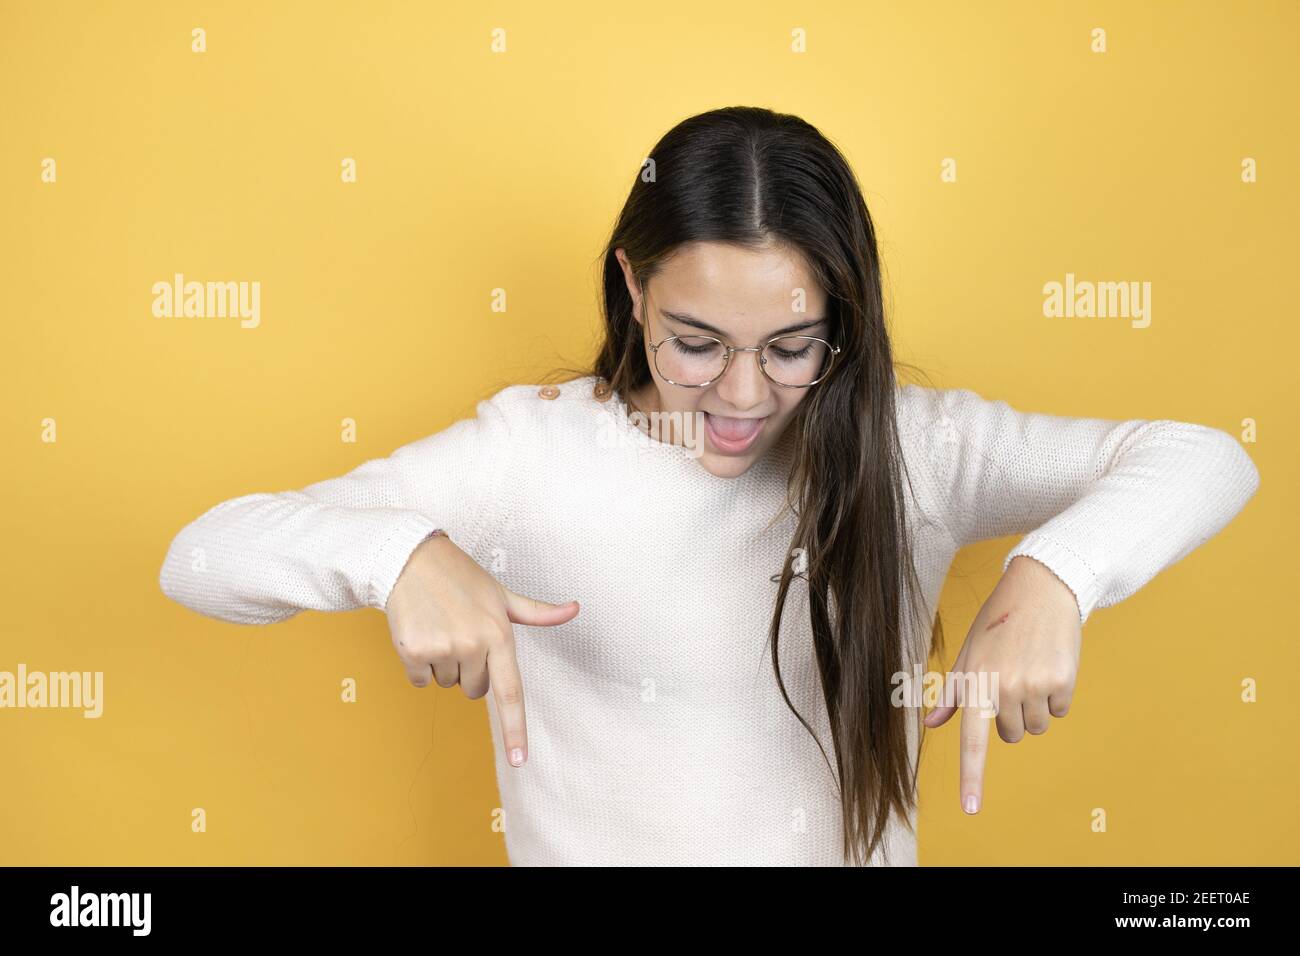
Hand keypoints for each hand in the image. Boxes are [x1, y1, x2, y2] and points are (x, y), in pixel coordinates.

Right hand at [384, 532, 579, 767]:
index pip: (510, 692)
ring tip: (441, 628)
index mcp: (500, 635)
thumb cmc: (463, 579)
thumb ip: (537, 612)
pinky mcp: (413, 651)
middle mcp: (473, 645)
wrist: (411, 560)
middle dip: (470, 670)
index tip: (520, 761)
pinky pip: (420, 681)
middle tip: (461, 633)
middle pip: (474, 690)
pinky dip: (419, 666)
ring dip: (443, 665)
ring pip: (447, 685)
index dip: (515, 729)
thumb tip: (575, 609)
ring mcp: (442, 650)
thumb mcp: (502, 595)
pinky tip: (421, 633)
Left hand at [923, 555, 1081, 814]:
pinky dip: (1057, 696)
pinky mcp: (1062, 680)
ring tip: (1030, 670)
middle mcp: (1003, 687)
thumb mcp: (968, 653)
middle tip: (1010, 679)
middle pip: (1010, 735)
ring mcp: (1034, 685)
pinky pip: (1060, 711)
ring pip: (1036, 726)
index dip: (971, 777)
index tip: (971, 808)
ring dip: (1035, 708)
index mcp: (974, 682)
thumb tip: (933, 724)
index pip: (972, 740)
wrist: (1041, 589)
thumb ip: (953, 692)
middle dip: (1010, 716)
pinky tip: (1050, 665)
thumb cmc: (997, 623)